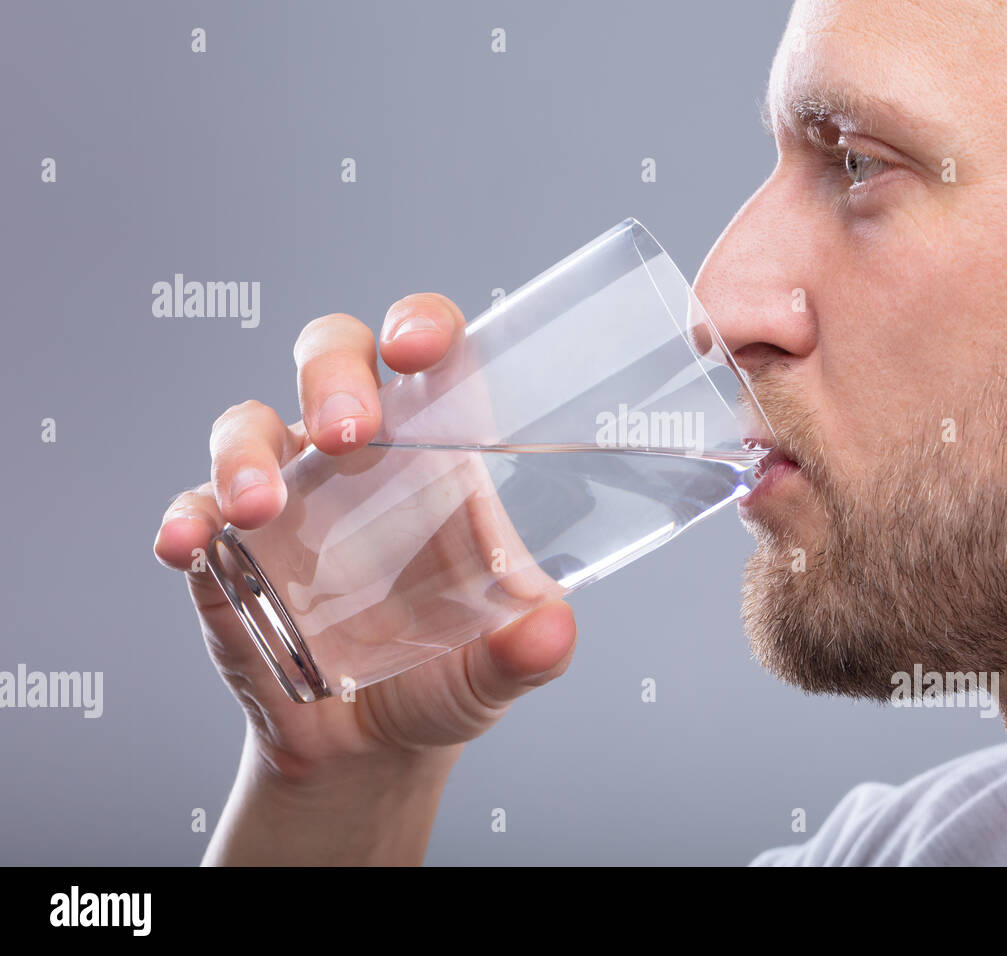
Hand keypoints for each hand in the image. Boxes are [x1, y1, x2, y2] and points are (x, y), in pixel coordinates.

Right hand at [154, 294, 577, 785]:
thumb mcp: (500, 664)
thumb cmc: (449, 671)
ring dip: (247, 452)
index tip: (419, 348)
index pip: (428, 351)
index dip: (420, 324)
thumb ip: (533, 648)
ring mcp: (286, 491)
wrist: (371, 746)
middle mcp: (356, 452)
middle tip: (346, 431)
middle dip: (331, 374)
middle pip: (330, 357)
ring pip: (249, 423)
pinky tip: (188, 543)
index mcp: (437, 448)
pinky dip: (188, 519)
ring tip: (260, 506)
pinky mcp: (225, 546)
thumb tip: (550, 628)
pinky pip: (195, 509)